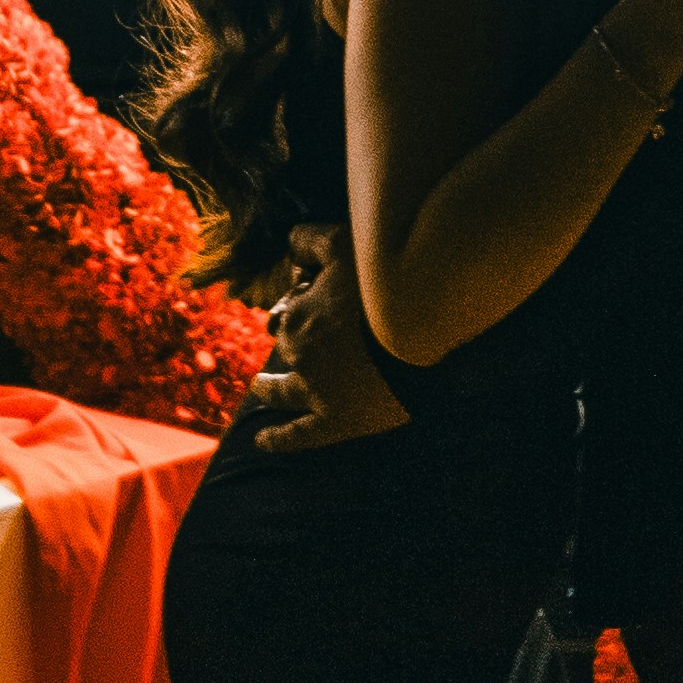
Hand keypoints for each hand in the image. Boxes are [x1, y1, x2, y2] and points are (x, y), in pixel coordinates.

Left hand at [245, 222, 411, 446]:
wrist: (421, 332)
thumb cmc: (384, 284)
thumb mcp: (343, 244)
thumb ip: (309, 240)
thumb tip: (289, 244)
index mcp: (297, 315)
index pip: (290, 307)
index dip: (304, 298)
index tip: (319, 291)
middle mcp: (299, 354)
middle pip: (288, 343)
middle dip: (293, 336)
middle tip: (312, 333)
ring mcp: (316, 392)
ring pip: (282, 388)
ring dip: (270, 387)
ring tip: (261, 386)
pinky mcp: (337, 422)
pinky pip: (298, 435)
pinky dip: (278, 439)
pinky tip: (261, 442)